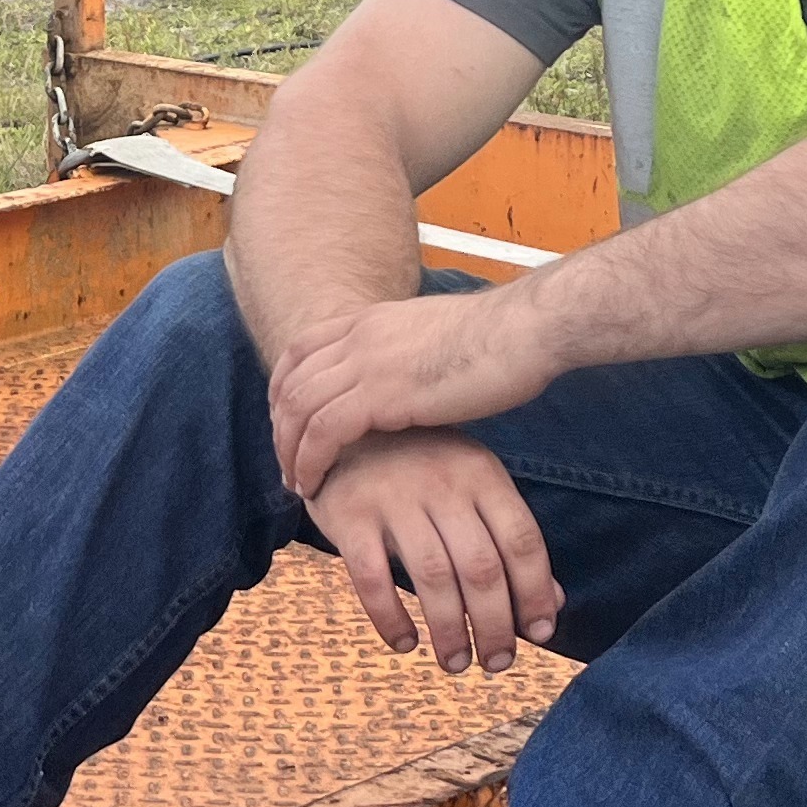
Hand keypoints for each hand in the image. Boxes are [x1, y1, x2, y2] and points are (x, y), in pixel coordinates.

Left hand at [267, 281, 559, 499]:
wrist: (524, 332)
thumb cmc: (500, 341)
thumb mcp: (435, 337)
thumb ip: (407, 354)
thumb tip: (407, 379)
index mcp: (370, 319)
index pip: (301, 349)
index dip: (284, 388)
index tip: (286, 423)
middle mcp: (359, 336)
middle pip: (292, 381)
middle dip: (281, 427)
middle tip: (287, 463)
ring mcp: (366, 362)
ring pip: (300, 409)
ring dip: (289, 451)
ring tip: (296, 484)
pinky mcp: (381, 394)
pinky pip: (323, 432)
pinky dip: (310, 461)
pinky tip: (313, 486)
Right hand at [305, 431, 560, 674]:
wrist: (341, 426)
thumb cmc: (418, 465)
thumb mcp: (471, 487)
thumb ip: (509, 540)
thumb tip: (555, 604)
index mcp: (481, 473)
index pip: (522, 541)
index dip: (536, 592)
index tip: (540, 634)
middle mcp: (442, 483)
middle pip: (481, 567)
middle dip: (494, 625)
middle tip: (496, 663)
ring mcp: (393, 497)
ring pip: (432, 577)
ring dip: (448, 631)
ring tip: (455, 663)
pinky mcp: (349, 514)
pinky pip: (372, 577)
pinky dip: (390, 617)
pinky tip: (404, 643)